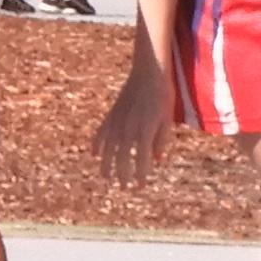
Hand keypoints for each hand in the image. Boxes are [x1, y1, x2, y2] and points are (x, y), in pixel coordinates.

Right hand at [92, 55, 168, 183]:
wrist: (148, 73)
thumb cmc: (162, 96)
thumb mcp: (167, 120)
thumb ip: (161, 141)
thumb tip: (156, 160)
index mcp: (144, 132)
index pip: (141, 161)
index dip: (141, 175)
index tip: (141, 186)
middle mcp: (128, 129)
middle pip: (122, 159)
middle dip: (122, 175)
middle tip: (124, 187)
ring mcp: (117, 122)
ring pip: (108, 149)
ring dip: (106, 165)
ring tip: (105, 178)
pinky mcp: (111, 115)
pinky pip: (100, 133)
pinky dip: (96, 145)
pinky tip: (94, 155)